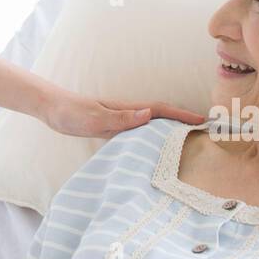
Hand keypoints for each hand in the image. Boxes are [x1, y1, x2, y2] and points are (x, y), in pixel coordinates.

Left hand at [39, 88, 207, 138]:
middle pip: (163, 116)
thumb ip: (120, 118)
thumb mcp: (94, 117)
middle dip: (184, 122)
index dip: (183, 115)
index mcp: (127, 109)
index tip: (204, 121)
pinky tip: (155, 150)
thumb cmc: (71, 112)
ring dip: (171, 131)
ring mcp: (122, 120)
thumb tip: (148, 114)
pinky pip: (140, 133)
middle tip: (206, 134)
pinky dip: (153, 138)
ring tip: (189, 144)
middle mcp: (128, 112)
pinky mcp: (114, 127)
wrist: (52, 108)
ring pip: (153, 125)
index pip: (162, 110)